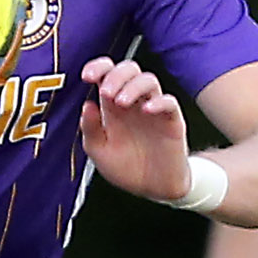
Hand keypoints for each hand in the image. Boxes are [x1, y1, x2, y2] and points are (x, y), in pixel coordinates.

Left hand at [78, 56, 192, 202]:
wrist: (152, 189)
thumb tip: (86, 105)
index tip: (87, 76)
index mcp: (112, 106)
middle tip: (106, 93)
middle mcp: (133, 102)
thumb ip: (91, 129)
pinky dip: (159, 102)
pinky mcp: (171, 121)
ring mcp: (153, 109)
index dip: (98, 68)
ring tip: (120, 103)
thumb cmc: (126, 168)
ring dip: (133, 86)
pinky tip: (147, 110)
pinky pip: (169, 103)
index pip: (107, 73)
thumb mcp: (99, 152)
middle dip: (116, 75)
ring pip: (149, 80)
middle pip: (129, 69)